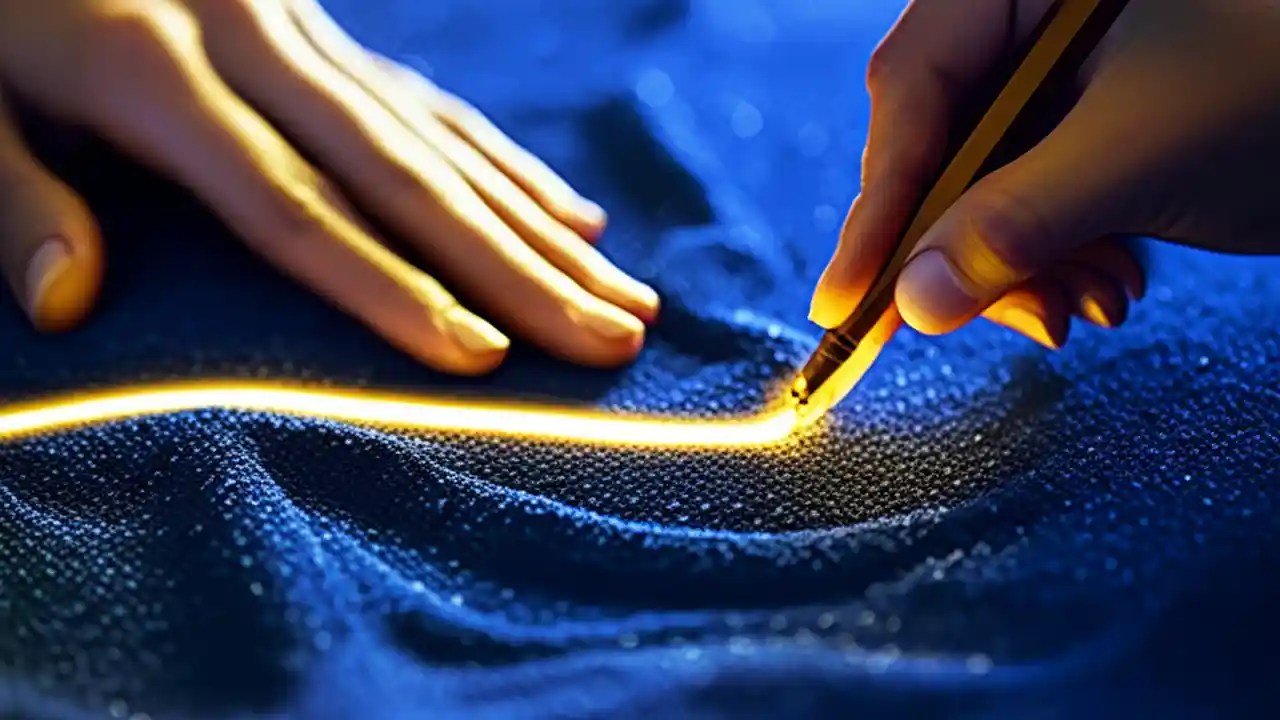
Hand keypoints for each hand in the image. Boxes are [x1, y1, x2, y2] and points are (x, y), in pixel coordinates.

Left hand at [0, 0, 658, 374]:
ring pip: (446, 145)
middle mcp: (259, 49)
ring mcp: (309, 36)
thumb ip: (8, 190)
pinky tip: (576, 216)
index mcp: (155, 72)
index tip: (479, 359)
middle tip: (611, 345)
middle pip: (407, 179)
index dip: (388, 286)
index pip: (295, 206)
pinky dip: (512, 166)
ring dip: (544, 231)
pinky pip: (439, 105)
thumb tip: (68, 301)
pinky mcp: (331, 34)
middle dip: (518, 271)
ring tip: (627, 302)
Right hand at [811, 0, 1279, 347]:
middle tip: (984, 316)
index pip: (914, 88)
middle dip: (966, 245)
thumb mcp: (1139, 153)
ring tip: (1077, 307)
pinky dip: (1057, 257)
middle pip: (940, 144)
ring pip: (983, 186)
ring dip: (1019, 265)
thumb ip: (1014, 224)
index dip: (879, 202)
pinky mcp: (1086, 124)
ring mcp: (1058, 73)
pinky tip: (1104, 284)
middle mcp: (1030, 20)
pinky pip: (1032, 200)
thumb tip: (911, 301)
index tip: (847, 298)